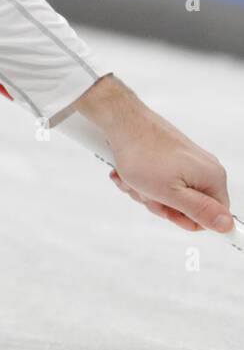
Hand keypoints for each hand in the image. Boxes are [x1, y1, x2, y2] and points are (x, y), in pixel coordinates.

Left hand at [73, 75, 232, 233]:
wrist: (121, 123)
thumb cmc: (143, 155)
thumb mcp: (170, 193)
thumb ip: (200, 212)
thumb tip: (227, 226)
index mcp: (212, 178)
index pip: (214, 215)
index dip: (188, 220)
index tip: (169, 213)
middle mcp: (203, 168)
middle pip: (187, 205)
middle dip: (160, 204)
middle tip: (146, 193)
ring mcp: (186, 162)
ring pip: (168, 194)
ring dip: (145, 192)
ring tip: (133, 180)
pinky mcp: (170, 157)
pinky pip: (157, 180)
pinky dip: (140, 181)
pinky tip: (127, 174)